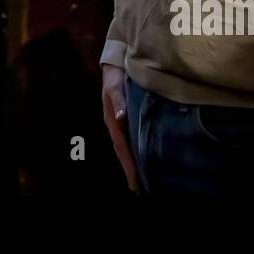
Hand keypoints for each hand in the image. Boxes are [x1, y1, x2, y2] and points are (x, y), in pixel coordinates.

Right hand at [101, 63, 139, 191]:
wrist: (114, 64)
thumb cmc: (115, 76)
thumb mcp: (115, 86)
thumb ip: (118, 101)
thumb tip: (120, 117)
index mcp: (112, 120)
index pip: (121, 148)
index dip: (128, 165)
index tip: (135, 183)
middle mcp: (114, 125)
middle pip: (122, 151)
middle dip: (130, 169)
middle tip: (138, 189)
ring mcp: (118, 122)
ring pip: (125, 147)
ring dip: (131, 162)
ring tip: (141, 179)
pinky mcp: (124, 119)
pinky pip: (128, 139)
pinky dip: (134, 150)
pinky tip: (141, 155)